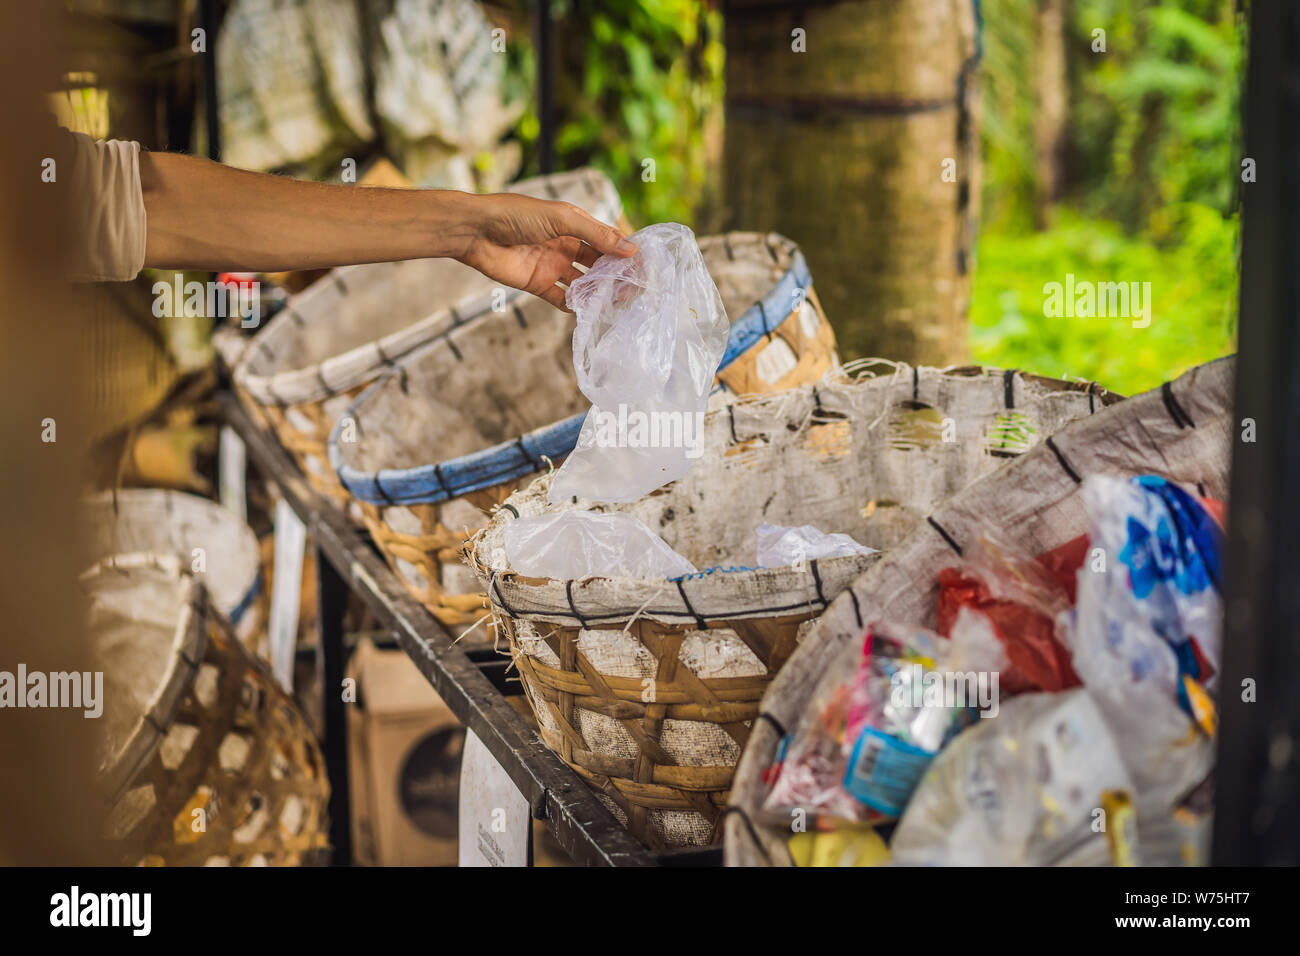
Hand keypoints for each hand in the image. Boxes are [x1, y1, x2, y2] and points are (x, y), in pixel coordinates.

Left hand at [456, 193, 636, 309]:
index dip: (624, 252)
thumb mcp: (563, 219)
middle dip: (615, 276)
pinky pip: (560, 298)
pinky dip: (573, 306)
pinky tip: (587, 311)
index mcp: (573, 225)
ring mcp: (552, 265)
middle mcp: (565, 245)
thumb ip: (596, 235)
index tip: (644, 267)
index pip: (606, 240)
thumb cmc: (518, 215)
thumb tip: (631, 250)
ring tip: (615, 302)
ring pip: (582, 282)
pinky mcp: (537, 284)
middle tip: (634, 290)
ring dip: (597, 292)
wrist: (476, 231)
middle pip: (597, 263)